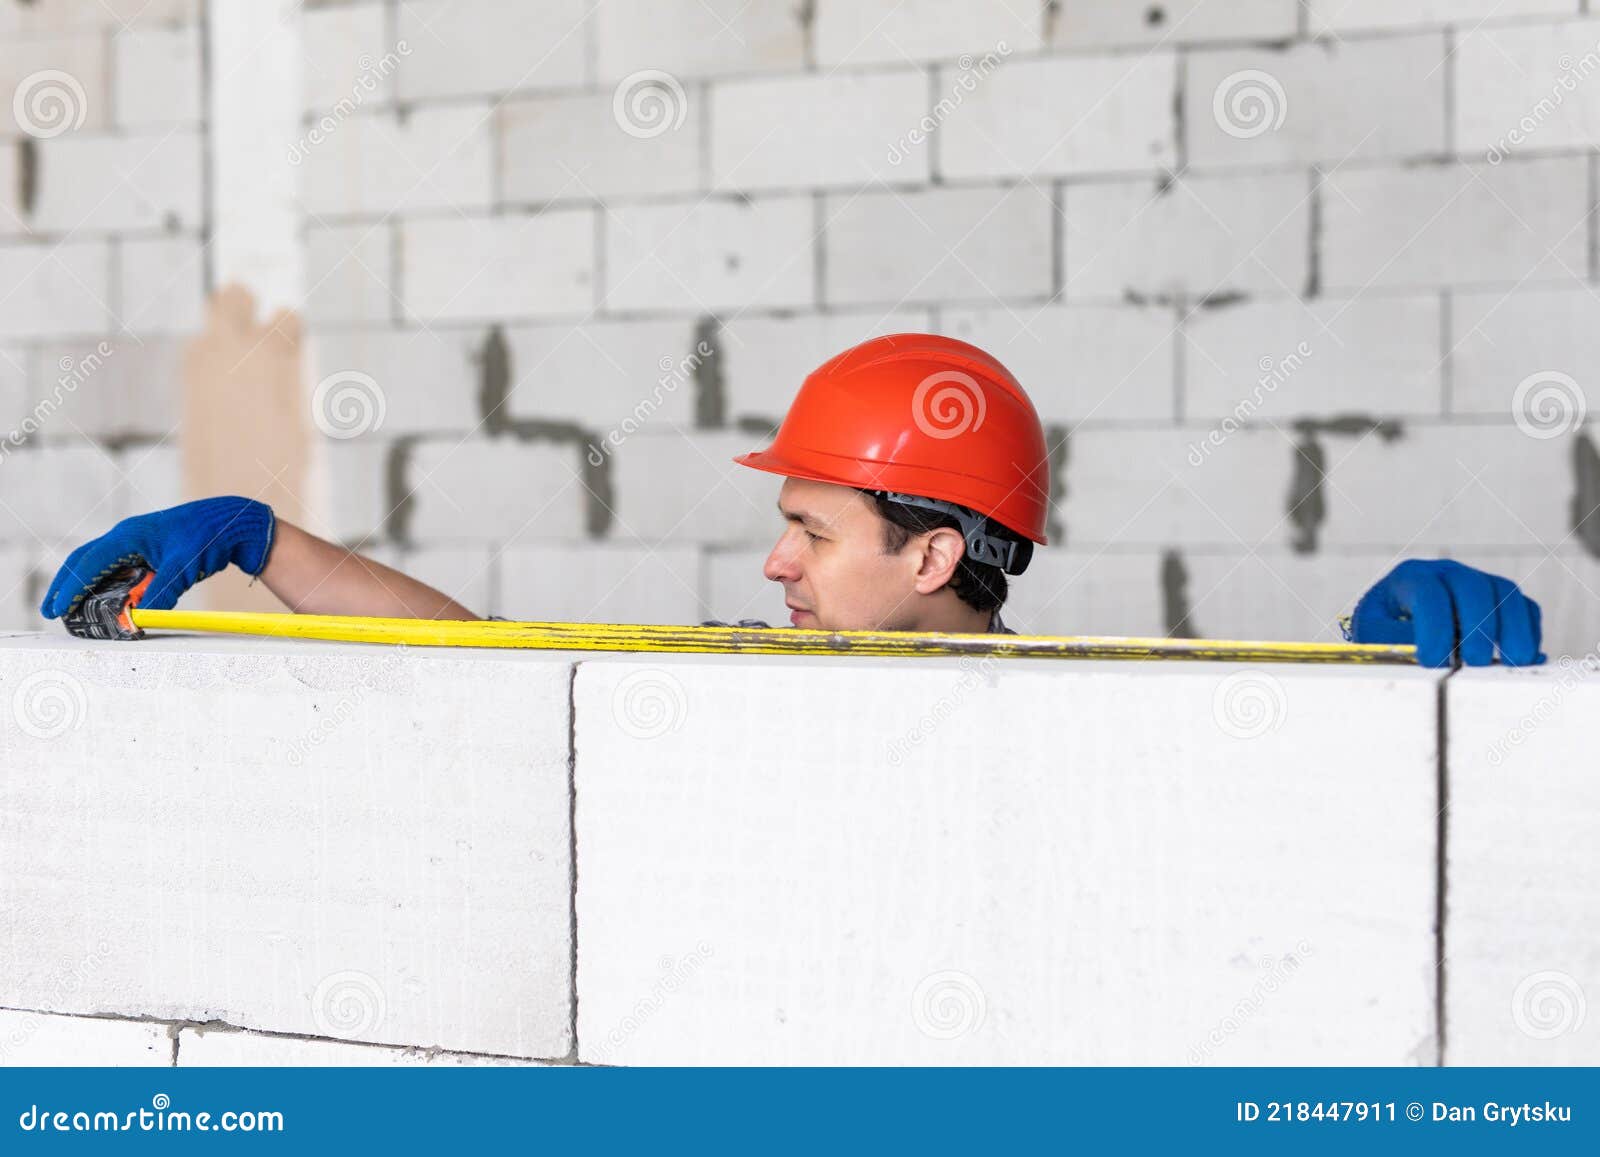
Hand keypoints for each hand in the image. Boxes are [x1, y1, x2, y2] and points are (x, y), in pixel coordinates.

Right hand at [40, 497, 275, 618]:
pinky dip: (105, 583)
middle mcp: (126, 536)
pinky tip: (103, 598)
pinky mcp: (147, 550)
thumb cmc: (209, 536)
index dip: (70, 588)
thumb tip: (141, 617)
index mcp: (128, 535)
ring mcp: (135, 542)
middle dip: (65, 585)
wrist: (233, 522)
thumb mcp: (184, 566)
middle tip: (52, 611)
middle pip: (84, 561)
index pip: (88, 563)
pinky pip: (117, 567)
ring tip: (71, 607)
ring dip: (83, 584)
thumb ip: (162, 591)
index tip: (57, 609)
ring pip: (99, 564)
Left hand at [1348, 559, 1543, 667]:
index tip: (1433, 661)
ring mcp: (1476, 581)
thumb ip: (1394, 643)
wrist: (1391, 620)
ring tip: (1511, 662)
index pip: (1428, 594)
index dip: (1434, 627)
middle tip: (1475, 662)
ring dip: (1514, 628)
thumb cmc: (1381, 629)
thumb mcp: (1374, 633)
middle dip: (1478, 626)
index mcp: (1409, 577)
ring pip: (1505, 593)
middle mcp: (1446, 572)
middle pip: (1472, 587)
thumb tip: (1431, 660)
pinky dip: (1528, 631)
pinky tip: (1524, 657)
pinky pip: (1523, 607)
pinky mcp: (1499, 599)